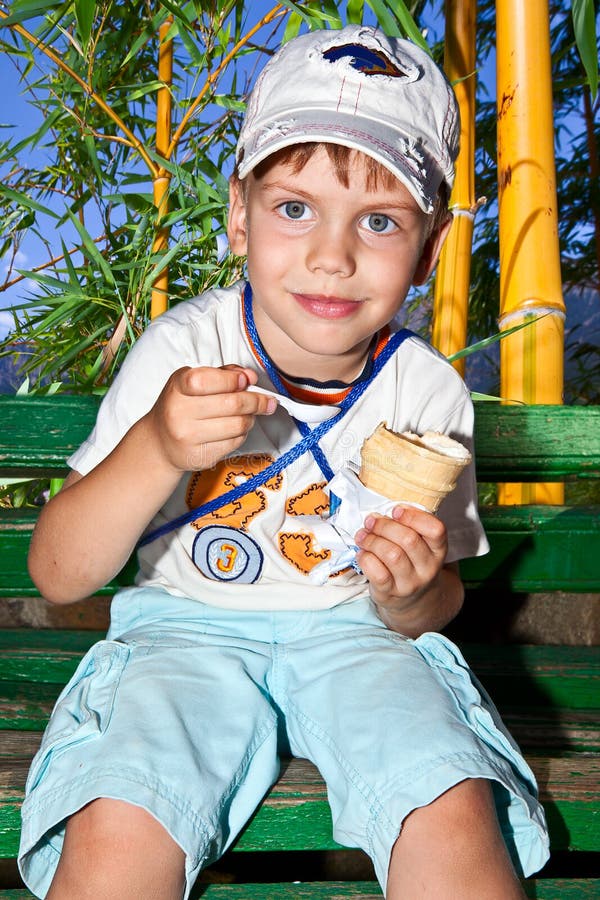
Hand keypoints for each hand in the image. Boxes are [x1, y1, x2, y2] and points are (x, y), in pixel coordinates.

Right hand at [147, 365, 276, 473]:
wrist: (160, 442)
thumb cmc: (181, 406)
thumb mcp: (192, 381)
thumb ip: (221, 374)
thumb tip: (250, 377)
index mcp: (178, 387)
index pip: (207, 380)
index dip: (232, 380)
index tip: (247, 381)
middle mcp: (179, 413)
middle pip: (231, 404)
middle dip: (256, 401)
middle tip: (267, 400)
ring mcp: (189, 437)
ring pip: (238, 425)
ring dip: (251, 418)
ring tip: (250, 414)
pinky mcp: (201, 456)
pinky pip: (235, 442)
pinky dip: (243, 433)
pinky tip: (237, 428)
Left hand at [355, 505, 461, 635]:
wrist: (413, 601)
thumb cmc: (411, 562)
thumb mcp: (420, 545)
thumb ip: (410, 527)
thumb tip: (382, 508)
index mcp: (438, 550)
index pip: (436, 529)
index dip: (413, 516)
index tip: (395, 510)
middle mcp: (428, 568)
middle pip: (408, 540)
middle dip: (385, 525)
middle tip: (371, 520)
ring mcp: (410, 583)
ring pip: (391, 554)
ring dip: (372, 540)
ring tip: (362, 535)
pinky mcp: (390, 593)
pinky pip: (377, 573)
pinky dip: (366, 558)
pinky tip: (362, 553)